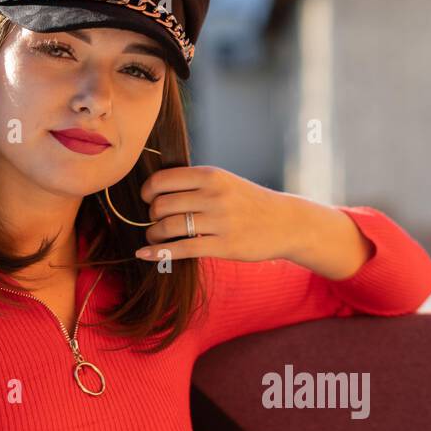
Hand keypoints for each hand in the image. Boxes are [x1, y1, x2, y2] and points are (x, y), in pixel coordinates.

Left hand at [134, 165, 299, 264]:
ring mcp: (219, 221)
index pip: (163, 180)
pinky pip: (182, 249)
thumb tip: (157, 190)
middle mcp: (213, 196)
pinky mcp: (223, 246)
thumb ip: (196, 183)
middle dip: (151, 215)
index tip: (148, 200)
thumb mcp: (226, 182)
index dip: (148, 191)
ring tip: (155, 237)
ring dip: (153, 234)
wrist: (286, 223)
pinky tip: (144, 254)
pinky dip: (158, 252)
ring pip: (168, 227)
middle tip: (155, 221)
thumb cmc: (250, 203)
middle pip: (162, 205)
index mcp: (211, 176)